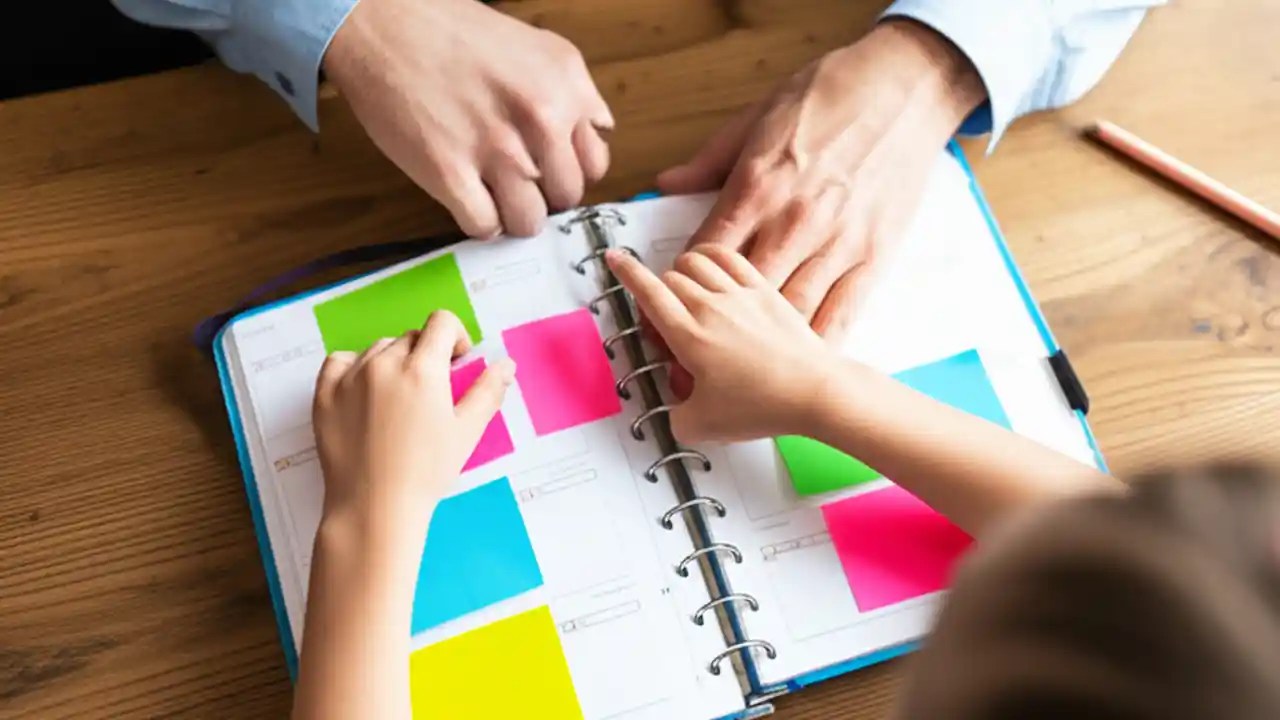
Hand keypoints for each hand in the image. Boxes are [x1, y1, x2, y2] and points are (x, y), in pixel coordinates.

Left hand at [311, 311, 514, 532]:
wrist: (374, 507)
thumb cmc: (425, 473)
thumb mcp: (467, 431)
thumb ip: (488, 391)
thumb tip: (506, 365)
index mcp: (423, 369)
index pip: (441, 322)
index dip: (456, 336)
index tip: (456, 362)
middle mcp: (384, 364)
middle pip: (411, 337)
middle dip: (426, 355)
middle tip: (430, 393)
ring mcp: (350, 378)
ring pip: (378, 348)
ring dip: (393, 362)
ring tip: (399, 400)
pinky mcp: (325, 395)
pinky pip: (339, 361)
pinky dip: (354, 367)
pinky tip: (364, 390)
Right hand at [323, 0, 612, 237]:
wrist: (385, 24)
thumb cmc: (453, 32)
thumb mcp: (540, 48)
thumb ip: (575, 92)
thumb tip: (595, 131)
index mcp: (564, 88)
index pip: (595, 164)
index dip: (570, 170)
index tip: (550, 169)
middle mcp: (539, 119)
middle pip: (565, 196)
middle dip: (542, 194)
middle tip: (517, 180)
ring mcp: (495, 149)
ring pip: (528, 221)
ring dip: (511, 215)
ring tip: (492, 194)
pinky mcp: (450, 173)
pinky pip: (484, 226)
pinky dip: (478, 221)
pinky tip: (468, 199)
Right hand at [607, 245, 841, 442]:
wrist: (814, 391)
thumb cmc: (763, 406)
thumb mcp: (703, 425)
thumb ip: (676, 416)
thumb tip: (676, 409)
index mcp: (689, 337)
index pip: (648, 293)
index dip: (626, 273)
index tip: (615, 260)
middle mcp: (711, 308)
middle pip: (670, 277)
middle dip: (656, 287)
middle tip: (660, 309)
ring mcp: (739, 296)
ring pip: (697, 260)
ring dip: (682, 268)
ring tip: (683, 283)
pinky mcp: (765, 292)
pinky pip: (731, 259)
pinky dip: (713, 256)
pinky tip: (714, 266)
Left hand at [658, 20, 984, 336]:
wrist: (902, 89)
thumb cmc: (829, 98)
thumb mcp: (755, 118)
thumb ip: (710, 161)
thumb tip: (667, 185)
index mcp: (757, 188)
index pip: (704, 255)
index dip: (677, 290)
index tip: (664, 310)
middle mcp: (792, 223)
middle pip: (738, 297)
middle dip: (712, 330)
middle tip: (692, 354)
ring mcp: (836, 244)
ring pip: (788, 315)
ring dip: (761, 348)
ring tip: (739, 368)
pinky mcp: (873, 258)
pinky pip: (841, 316)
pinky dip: (816, 346)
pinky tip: (799, 364)